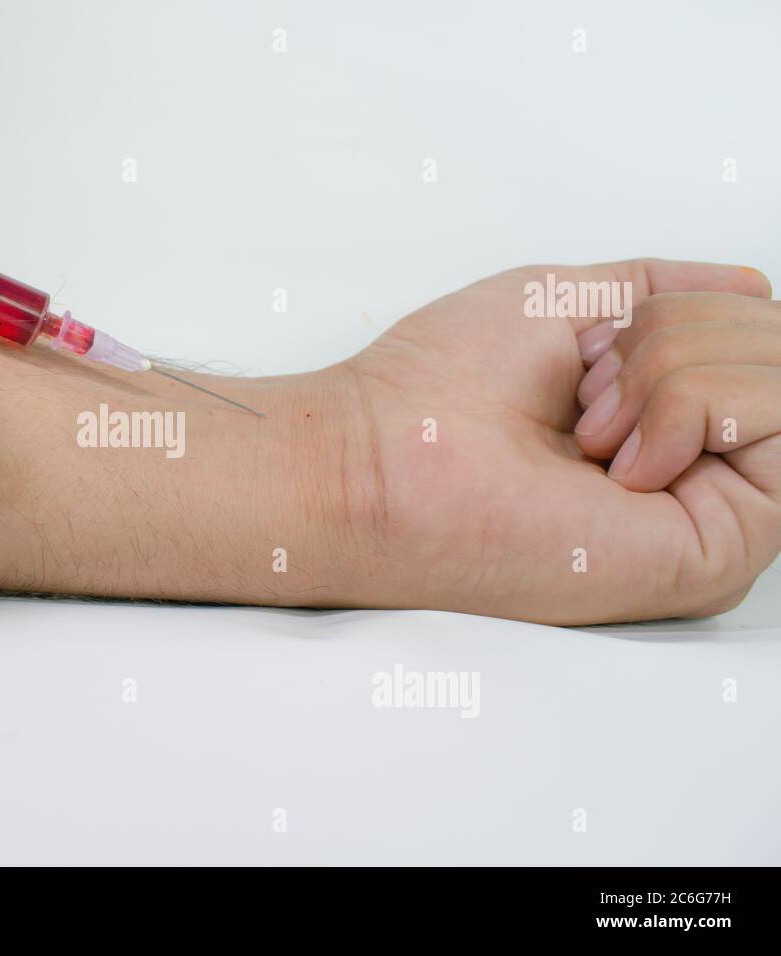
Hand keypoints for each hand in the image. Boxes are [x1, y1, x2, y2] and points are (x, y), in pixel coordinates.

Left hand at [346, 259, 778, 623]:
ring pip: (780, 375)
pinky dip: (693, 402)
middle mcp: (698, 470)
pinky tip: (618, 462)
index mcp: (664, 418)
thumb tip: (754, 286)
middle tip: (581, 401)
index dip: (677, 312)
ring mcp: (714, 512)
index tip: (587, 355)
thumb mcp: (566, 301)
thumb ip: (666, 291)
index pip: (751, 330)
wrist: (383, 459)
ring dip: (670, 369)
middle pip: (770, 343)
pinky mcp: (726, 550)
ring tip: (589, 436)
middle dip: (670, 336)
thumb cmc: (440, 389)